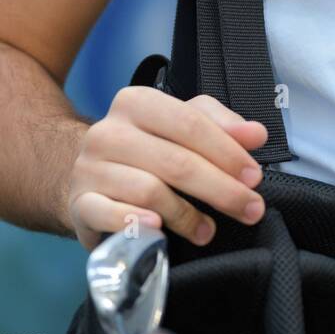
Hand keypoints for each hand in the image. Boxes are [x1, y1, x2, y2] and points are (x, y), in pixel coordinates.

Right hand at [66, 89, 268, 251]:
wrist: (90, 178)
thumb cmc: (147, 149)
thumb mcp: (183, 125)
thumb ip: (221, 124)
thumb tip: (255, 134)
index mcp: (136, 102)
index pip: (190, 123)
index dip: (227, 151)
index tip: (254, 176)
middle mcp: (109, 131)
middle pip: (175, 161)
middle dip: (220, 188)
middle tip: (250, 208)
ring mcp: (89, 168)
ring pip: (149, 191)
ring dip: (187, 215)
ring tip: (209, 230)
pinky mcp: (79, 203)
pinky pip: (109, 215)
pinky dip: (136, 223)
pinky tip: (158, 232)